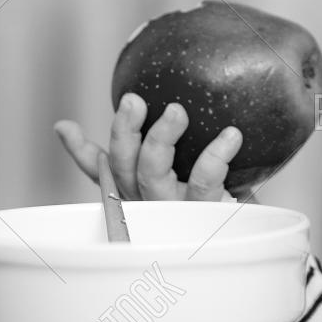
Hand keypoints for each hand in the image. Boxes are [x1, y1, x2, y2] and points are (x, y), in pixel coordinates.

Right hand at [54, 93, 240, 201]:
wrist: (257, 227)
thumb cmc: (224, 192)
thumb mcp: (199, 165)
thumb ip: (179, 140)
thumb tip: (176, 93)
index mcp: (140, 191)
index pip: (103, 172)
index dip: (79, 151)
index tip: (64, 126)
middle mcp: (149, 203)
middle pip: (121, 168)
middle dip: (122, 131)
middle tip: (133, 100)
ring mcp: (173, 210)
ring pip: (151, 174)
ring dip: (159, 138)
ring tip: (176, 110)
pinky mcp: (204, 214)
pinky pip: (204, 181)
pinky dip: (215, 155)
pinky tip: (231, 134)